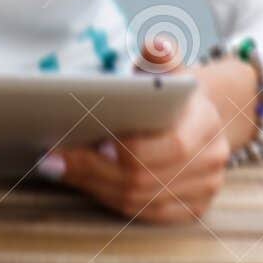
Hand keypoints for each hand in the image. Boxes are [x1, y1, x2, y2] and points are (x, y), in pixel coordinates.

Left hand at [35, 37, 230, 224]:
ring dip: (94, 187)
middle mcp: (210, 161)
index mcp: (206, 123)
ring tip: (57, 168)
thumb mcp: (167, 66)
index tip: (91, 140)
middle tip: (52, 158)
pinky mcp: (191, 209)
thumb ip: (160, 55)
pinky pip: (143, 215)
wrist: (202, 115)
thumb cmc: (173, 90)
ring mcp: (204, 190)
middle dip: (93, 170)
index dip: (128, 150)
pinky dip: (109, 200)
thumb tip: (158, 47)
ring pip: (139, 202)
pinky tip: (82, 182)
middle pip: (145, 179)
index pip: (168, 146)